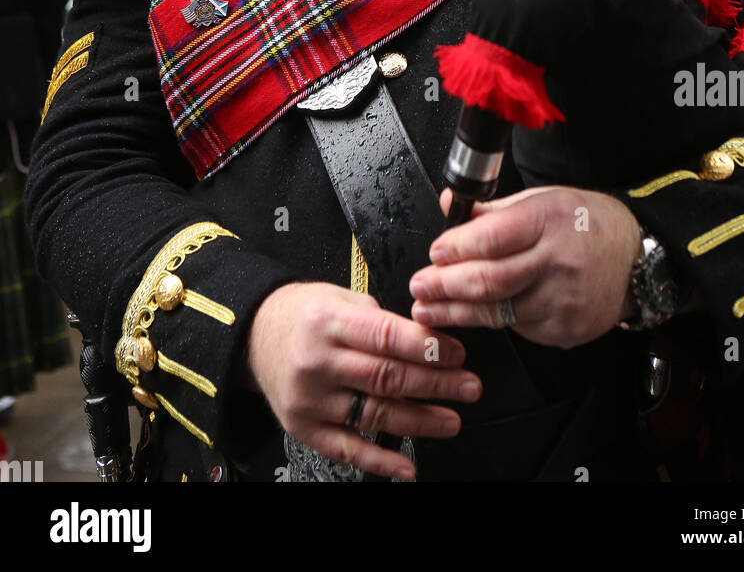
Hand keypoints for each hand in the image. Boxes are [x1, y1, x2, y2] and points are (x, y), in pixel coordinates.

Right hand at [246, 281, 481, 480]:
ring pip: (374, 415)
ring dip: (420, 420)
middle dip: (435, 384)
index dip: (427, 348)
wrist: (254, 335)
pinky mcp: (304, 428)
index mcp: (329, 322)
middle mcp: (317, 362)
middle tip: (469, 387)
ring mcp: (310, 400)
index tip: (457, 354)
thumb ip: (379, 320)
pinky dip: (381, 461)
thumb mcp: (340, 297)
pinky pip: (348, 450)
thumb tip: (427, 341)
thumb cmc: (305, 313)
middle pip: (386, 377)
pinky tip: (409, 466)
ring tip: (453, 420)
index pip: (386, 337)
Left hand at [409, 186, 641, 348]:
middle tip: (419, 287)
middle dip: (445, 286)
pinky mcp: (565, 329)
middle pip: (490, 281)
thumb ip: (494, 210)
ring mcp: (563, 301)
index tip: (434, 253)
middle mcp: (557, 262)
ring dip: (456, 312)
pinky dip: (491, 322)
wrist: (636, 259)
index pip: (492, 238)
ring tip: (428, 310)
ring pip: (499, 312)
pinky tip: (470, 316)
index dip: (457, 248)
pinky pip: (518, 328)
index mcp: (548, 220)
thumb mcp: (543, 200)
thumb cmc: (587, 223)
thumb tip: (451, 205)